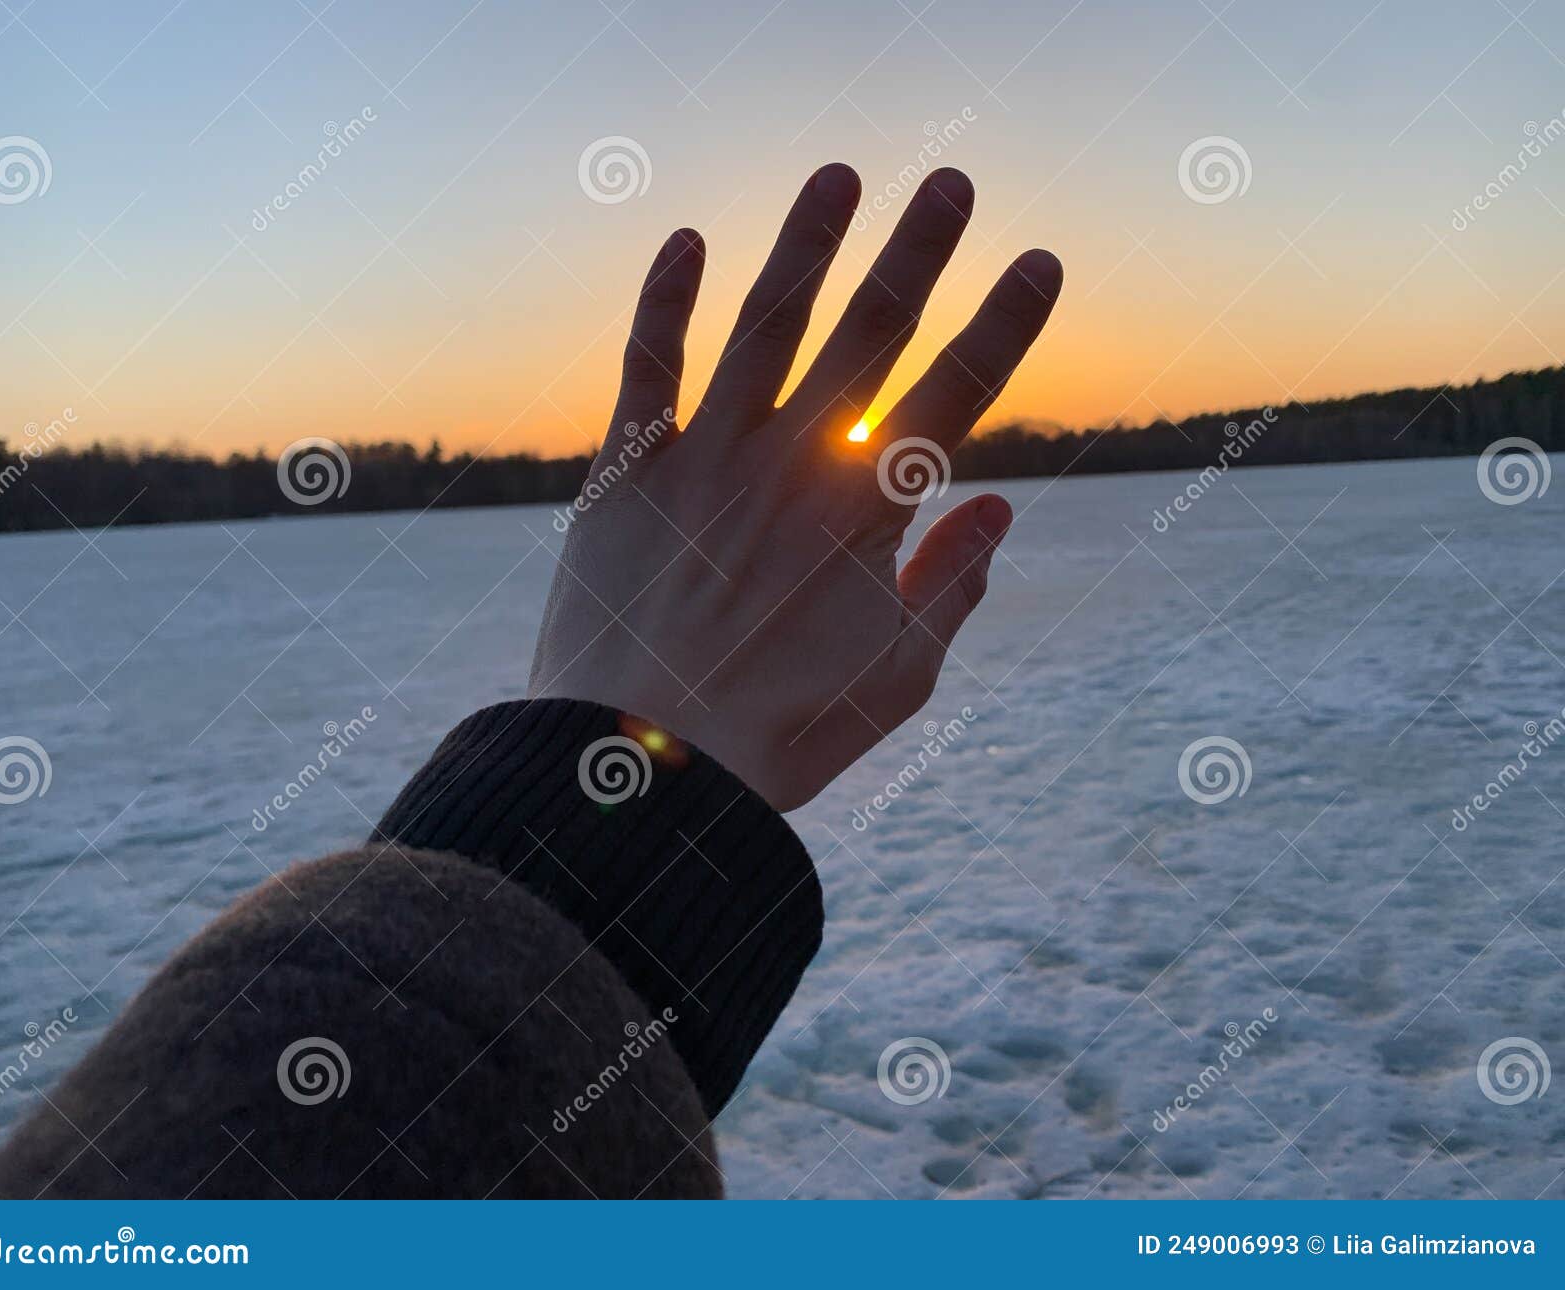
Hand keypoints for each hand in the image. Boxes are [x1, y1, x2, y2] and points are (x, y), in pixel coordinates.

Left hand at [529, 164, 1060, 810]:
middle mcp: (793, 460)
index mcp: (868, 511)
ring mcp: (707, 456)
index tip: (1040, 260)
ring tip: (841, 175)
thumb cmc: (781, 733)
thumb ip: (952, 585)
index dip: (1005, 323)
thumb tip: (997, 506)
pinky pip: (648, 366)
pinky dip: (665, 300)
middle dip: (920, 252)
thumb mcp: (898, 678)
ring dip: (808, 245)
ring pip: (766, 323)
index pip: (957, 391)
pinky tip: (687, 239)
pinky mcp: (627, 471)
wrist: (642, 766)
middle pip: (871, 332)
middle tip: (952, 182)